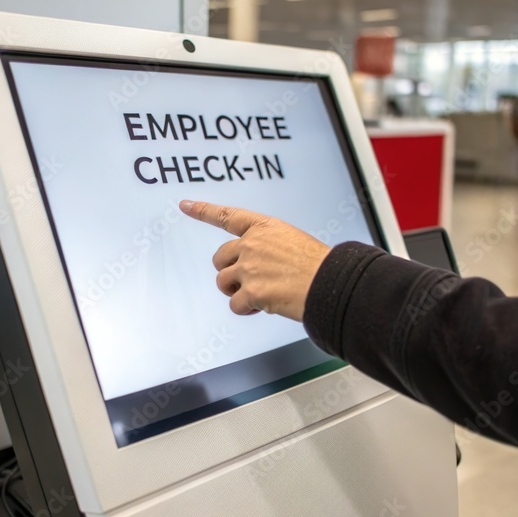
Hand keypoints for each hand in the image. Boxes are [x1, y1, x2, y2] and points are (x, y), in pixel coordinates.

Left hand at [180, 200, 330, 320]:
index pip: (228, 216)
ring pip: (223, 282)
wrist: (332, 283)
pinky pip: (235, 305)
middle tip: (247, 283)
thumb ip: (267, 249)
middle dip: (229, 272)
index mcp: (264, 228)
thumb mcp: (293, 242)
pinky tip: (263, 307)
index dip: (203, 211)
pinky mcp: (251, 291)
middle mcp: (252, 244)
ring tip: (257, 296)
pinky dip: (246, 310)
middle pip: (219, 258)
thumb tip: (254, 269)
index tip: (185, 205)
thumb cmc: (319, 265)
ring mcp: (249, 267)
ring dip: (235, 292)